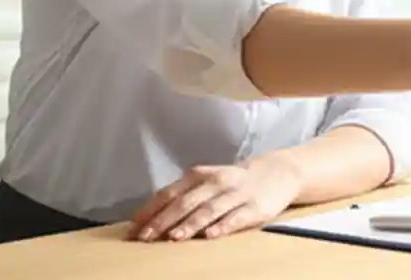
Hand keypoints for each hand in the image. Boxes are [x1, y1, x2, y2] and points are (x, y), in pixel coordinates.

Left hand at [127, 156, 300, 241]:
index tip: (133, 229)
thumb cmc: (233, 182)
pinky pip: (236, 217)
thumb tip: (150, 219)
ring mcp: (236, 194)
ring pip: (209, 209)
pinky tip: (211, 236)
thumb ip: (183, 197)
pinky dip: (223, 226)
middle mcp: (216, 182)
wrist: (277, 172)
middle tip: (147, 237)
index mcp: (199, 175)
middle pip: (186, 202)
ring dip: (191, 224)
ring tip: (175, 237)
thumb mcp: (207, 182)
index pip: (169, 194)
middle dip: (164, 221)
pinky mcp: (254, 206)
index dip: (150, 211)